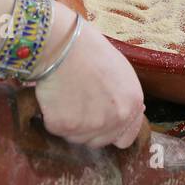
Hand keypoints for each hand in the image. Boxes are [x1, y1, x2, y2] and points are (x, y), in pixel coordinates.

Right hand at [34, 11, 145, 148]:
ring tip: (66, 95)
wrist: (64, 43)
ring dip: (69, 123)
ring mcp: (91, 125)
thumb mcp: (122, 72)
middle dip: (87, 128)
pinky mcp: (65, 126)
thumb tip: (132, 112)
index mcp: (133, 105)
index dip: (110, 132)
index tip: (98, 123)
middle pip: (98, 141)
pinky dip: (51, 116)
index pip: (125, 139)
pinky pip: (55, 129)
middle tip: (76, 103)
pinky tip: (54, 96)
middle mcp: (116, 119)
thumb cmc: (91, 51)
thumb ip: (126, 98)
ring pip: (75, 138)